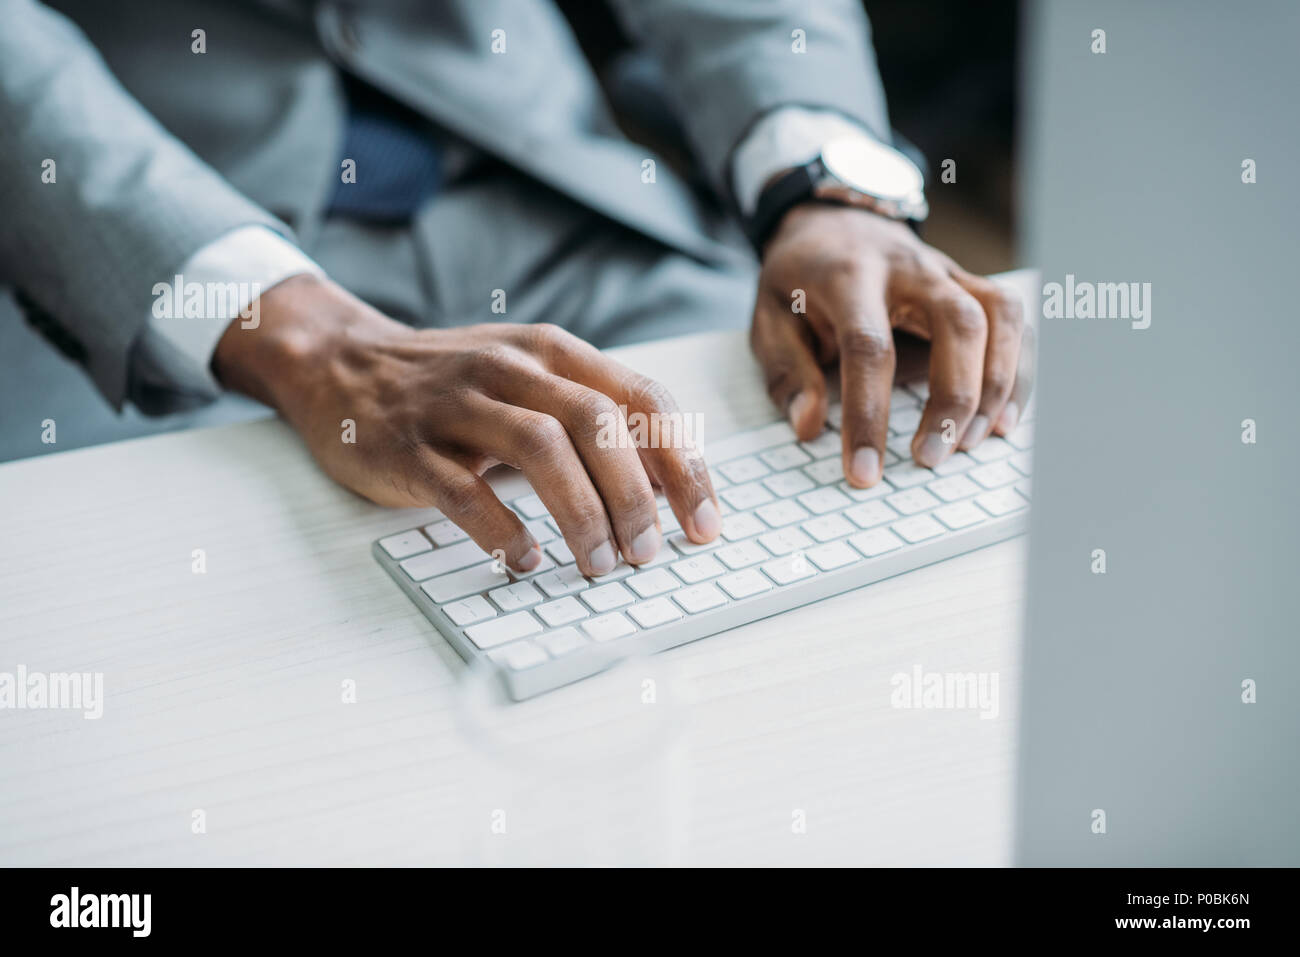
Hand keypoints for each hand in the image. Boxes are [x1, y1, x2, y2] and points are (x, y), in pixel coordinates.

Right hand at [213, 275, 720, 575]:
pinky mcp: (409, 445)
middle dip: (637, 495)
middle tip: (649, 553)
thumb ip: (594, 419)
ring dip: (581, 512)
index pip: (642, 400)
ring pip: (540, 448)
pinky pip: (462, 489)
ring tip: (600, 565)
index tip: (706, 523)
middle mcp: (511, 368)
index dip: (684, 464)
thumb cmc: (454, 384)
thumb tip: (669, 486)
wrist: (340, 361)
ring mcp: (457, 404)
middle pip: (598, 423)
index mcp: (553, 353)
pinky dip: (500, 527)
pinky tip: (524, 560)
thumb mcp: (530, 380)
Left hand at [750, 204, 1034, 485]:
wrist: (832, 221)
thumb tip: (809, 425)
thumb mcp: (769, 318)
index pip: (868, 347)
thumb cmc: (800, 279)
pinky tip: (1002, 419)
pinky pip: (1013, 320)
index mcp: (849, 276)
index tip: (864, 471)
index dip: (869, 413)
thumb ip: (787, 372)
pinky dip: (1018, 371)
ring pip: (1000, 315)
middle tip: (931, 458)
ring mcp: (948, 272)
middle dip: (953, 399)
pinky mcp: (971, 284)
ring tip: (972, 442)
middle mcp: (909, 268)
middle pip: (957, 324)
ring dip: (997, 384)